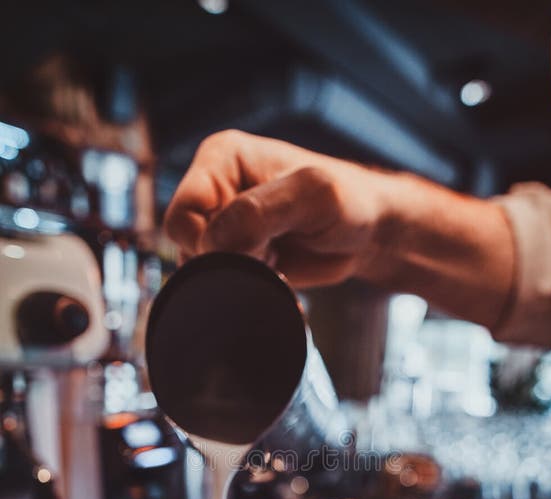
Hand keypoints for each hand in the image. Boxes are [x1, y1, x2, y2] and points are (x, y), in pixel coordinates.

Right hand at [164, 129, 393, 286]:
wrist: (368, 232)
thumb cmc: (349, 201)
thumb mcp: (313, 195)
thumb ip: (259, 213)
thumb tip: (214, 244)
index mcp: (221, 158)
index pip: (182, 216)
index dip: (211, 243)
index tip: (256, 247)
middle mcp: (215, 188)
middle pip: (187, 246)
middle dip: (228, 261)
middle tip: (271, 252)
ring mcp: (223, 222)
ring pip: (202, 267)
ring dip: (240, 276)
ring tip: (276, 260)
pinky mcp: (236, 252)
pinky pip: (220, 281)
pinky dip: (247, 287)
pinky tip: (276, 274)